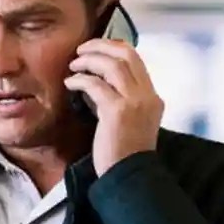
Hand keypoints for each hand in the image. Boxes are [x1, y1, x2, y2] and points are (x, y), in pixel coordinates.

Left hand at [64, 39, 163, 175]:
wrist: (129, 177)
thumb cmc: (125, 154)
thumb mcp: (132, 122)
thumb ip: (122, 102)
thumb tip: (97, 84)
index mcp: (153, 98)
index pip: (137, 61)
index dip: (115, 49)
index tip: (98, 49)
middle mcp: (147, 96)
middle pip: (127, 55)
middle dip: (102, 46)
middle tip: (82, 49)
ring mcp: (134, 102)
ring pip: (112, 65)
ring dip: (90, 60)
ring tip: (74, 64)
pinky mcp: (117, 111)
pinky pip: (95, 85)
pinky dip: (80, 80)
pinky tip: (70, 83)